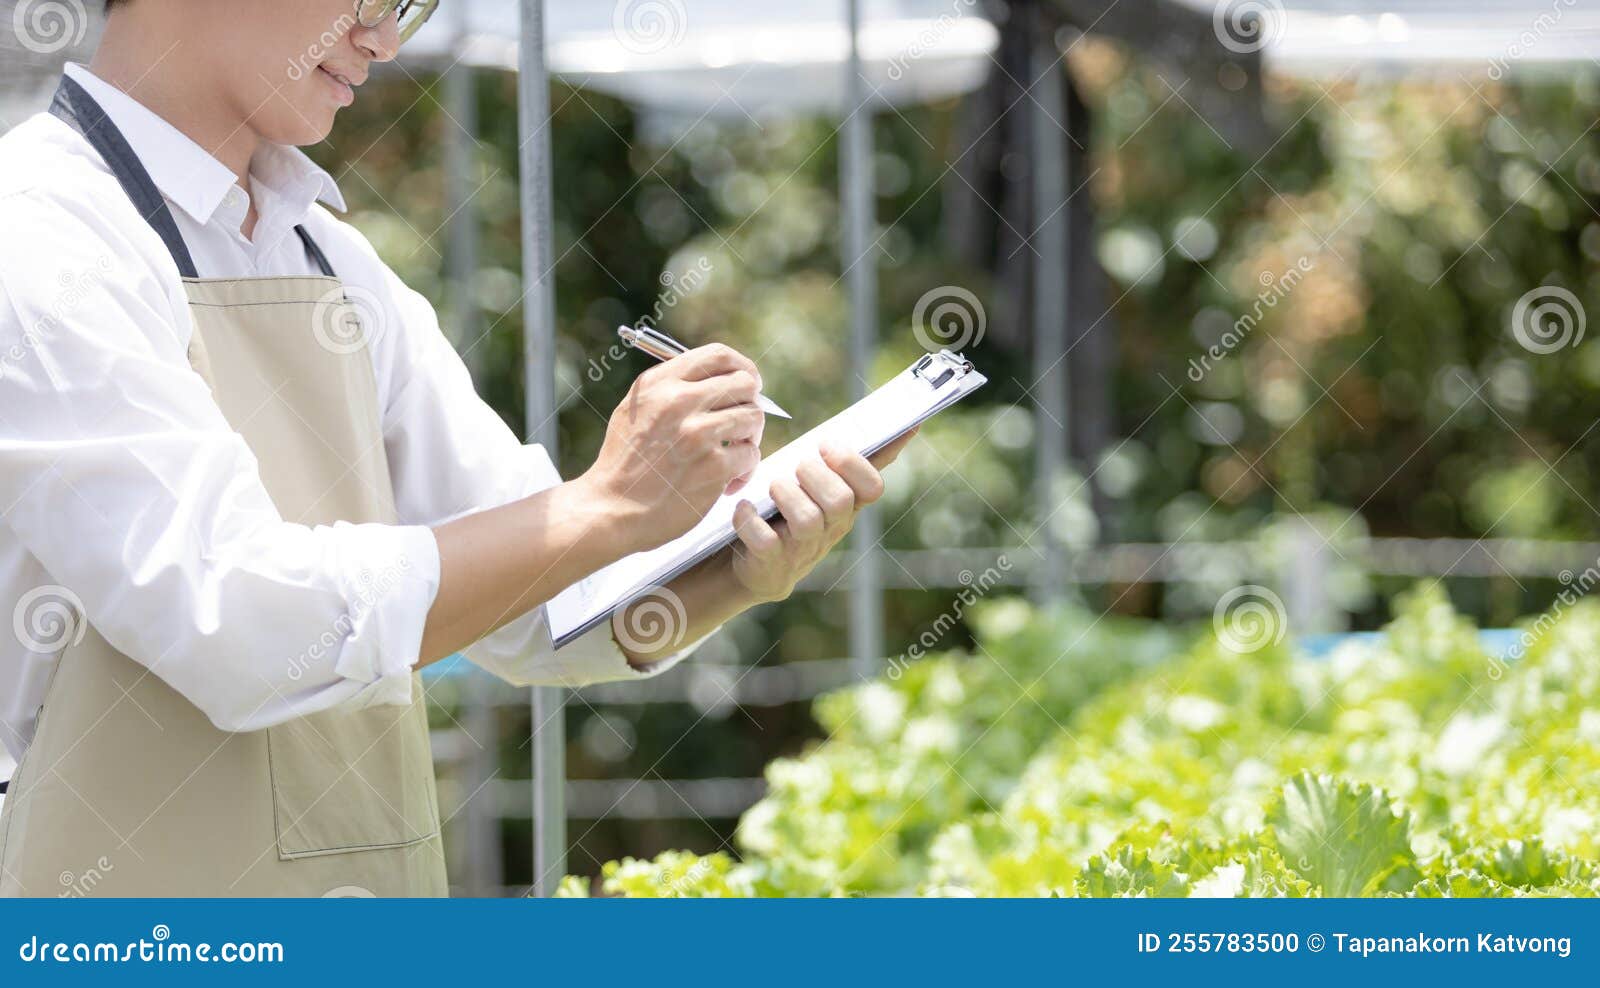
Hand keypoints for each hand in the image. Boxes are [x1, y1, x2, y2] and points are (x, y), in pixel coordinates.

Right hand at [580, 343, 764, 552]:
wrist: (611, 509)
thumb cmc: (624, 463)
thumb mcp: (634, 410)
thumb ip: (671, 387)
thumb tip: (719, 377)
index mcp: (660, 384)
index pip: (717, 355)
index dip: (741, 367)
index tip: (747, 383)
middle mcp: (679, 402)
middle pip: (744, 382)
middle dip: (751, 401)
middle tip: (743, 423)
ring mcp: (698, 434)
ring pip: (753, 417)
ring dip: (750, 437)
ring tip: (733, 454)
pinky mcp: (713, 467)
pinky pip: (751, 454)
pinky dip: (745, 469)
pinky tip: (728, 482)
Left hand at [728, 426, 917, 603]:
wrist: (755, 565)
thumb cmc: (789, 512)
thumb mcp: (821, 486)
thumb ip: (851, 462)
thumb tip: (906, 426)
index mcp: (846, 507)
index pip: (872, 487)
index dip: (853, 464)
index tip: (827, 447)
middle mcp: (830, 530)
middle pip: (840, 500)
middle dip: (815, 474)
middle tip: (797, 466)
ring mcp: (802, 549)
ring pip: (807, 520)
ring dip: (786, 494)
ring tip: (773, 486)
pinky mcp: (771, 564)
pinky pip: (765, 541)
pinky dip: (750, 519)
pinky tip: (744, 508)